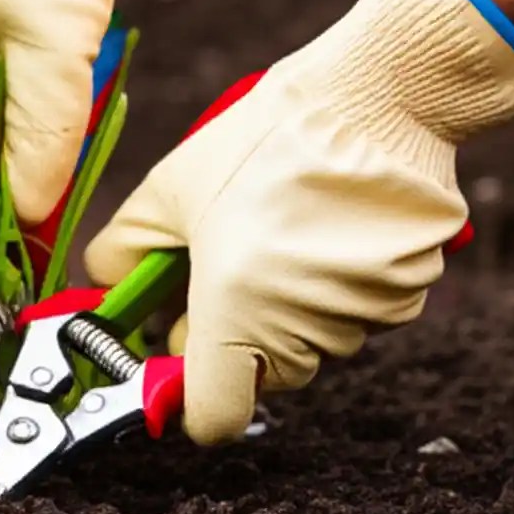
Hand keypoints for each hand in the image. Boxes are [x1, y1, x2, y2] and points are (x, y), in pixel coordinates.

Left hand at [84, 0, 513, 445]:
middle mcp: (301, 333)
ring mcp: (361, 318)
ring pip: (310, 340)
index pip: (212, 416)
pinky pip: (357, 311)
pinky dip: (338, 284)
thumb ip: (126, 251)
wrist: (374, 98)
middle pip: (259, 375)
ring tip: (281, 229)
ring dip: (287, 305)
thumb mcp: (170, 191)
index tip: (178, 350)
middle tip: (224, 267)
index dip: (187, 394)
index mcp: (236, 318)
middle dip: (235, 335)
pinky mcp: (407, 295)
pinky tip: (329, 226)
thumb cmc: (267, 141)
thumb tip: (106, 282)